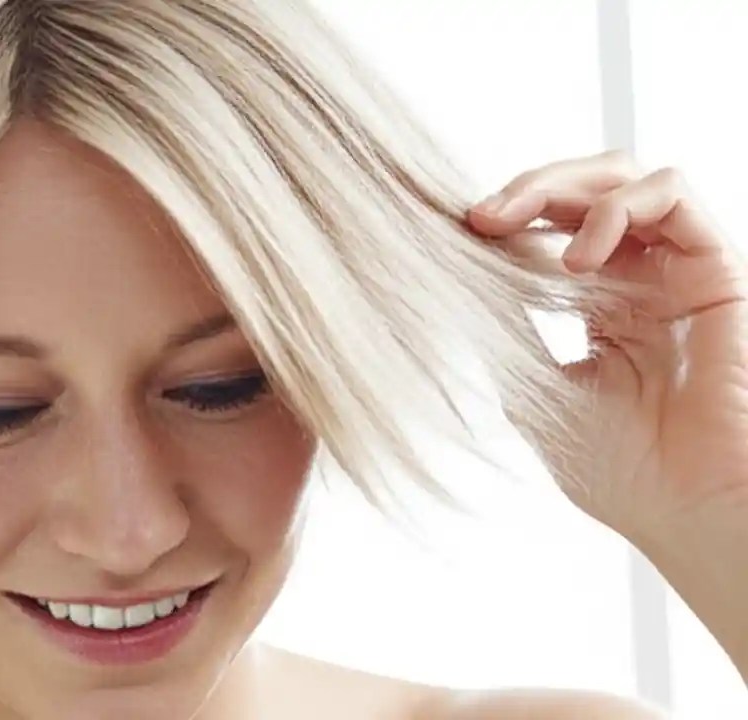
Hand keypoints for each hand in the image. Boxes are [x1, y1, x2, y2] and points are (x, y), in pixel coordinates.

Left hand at [467, 149, 747, 539]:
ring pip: (627, 175)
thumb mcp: (534, 388)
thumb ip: (506, 326)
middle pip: (585, 188)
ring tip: (515, 224)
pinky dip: (615, 207)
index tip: (456, 233)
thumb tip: (459, 272)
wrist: (686, 511)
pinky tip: (577, 257)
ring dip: (561, 185)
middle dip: (525, 188)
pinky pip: (673, 195)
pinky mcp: (717, 268)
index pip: (551, 227)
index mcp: (600, 305)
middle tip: (480, 217)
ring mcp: (678, 270)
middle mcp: (642, 278)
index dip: (505, 218)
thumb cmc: (620, 471)